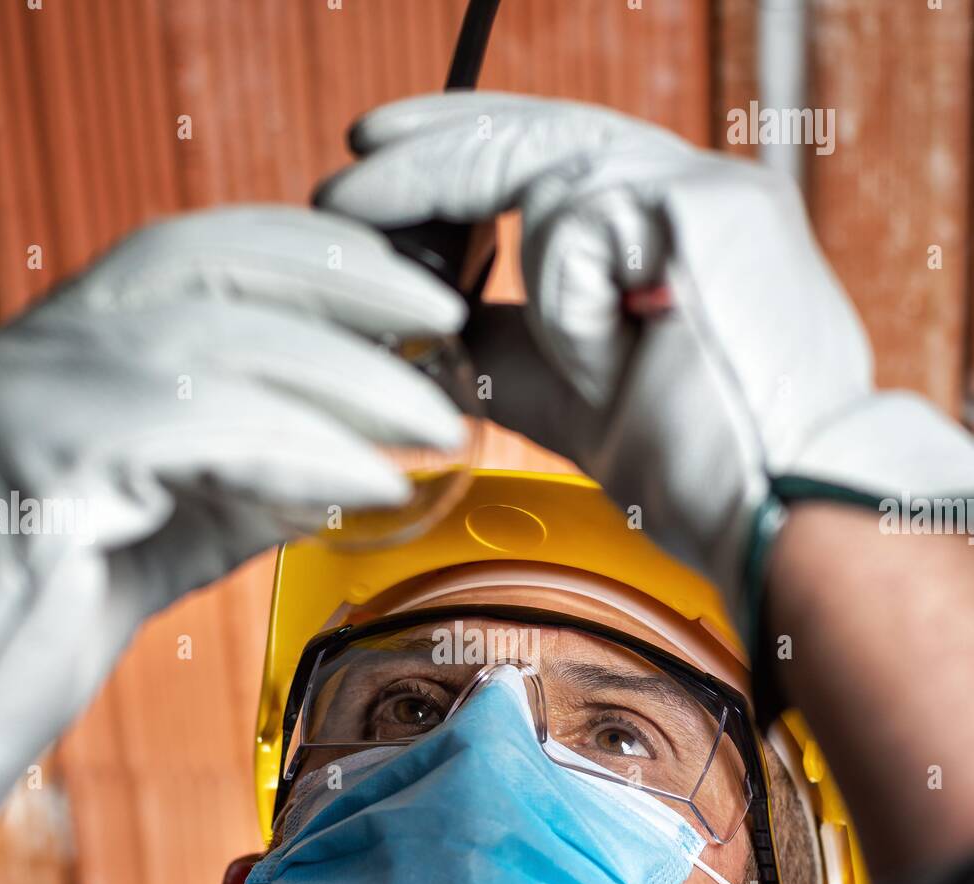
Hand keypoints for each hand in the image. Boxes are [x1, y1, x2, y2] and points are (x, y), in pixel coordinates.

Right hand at [0, 205, 464, 800]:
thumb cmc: (43, 626)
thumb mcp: (165, 536)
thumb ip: (238, 489)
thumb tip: (334, 474)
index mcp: (73, 350)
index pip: (198, 252)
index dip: (308, 253)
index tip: (399, 282)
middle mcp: (47, 350)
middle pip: (210, 262)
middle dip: (344, 279)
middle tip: (444, 318)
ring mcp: (38, 393)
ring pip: (218, 337)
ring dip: (351, 376)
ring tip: (436, 421)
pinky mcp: (49, 455)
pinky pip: (209, 428)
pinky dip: (308, 449)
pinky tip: (371, 480)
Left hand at [320, 92, 973, 639]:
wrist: (774, 512)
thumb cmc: (698, 467)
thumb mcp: (572, 394)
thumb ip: (506, 344)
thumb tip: (427, 325)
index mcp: (671, 231)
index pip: (549, 155)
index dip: (458, 155)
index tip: (379, 168)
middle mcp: (696, 193)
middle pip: (539, 132)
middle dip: (430, 155)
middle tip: (348, 179)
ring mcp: (709, 191)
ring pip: (555, 182)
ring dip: (538, 290)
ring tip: (589, 366)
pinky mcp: (710, 208)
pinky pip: (582, 229)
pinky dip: (572, 309)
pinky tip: (616, 363)